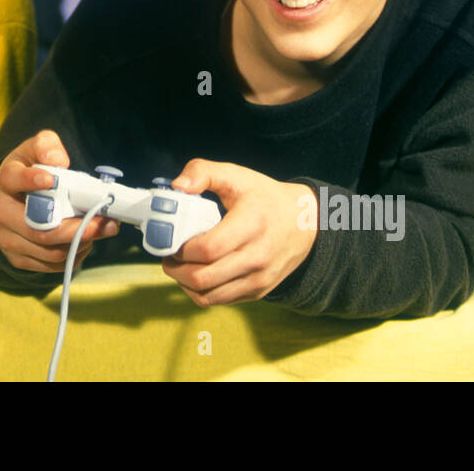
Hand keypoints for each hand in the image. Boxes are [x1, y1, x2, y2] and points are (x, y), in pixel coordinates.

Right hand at [0, 130, 118, 272]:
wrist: (8, 200)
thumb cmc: (28, 171)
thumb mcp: (34, 150)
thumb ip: (46, 146)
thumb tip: (58, 161)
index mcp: (6, 181)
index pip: (14, 180)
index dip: (31, 180)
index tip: (53, 179)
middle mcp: (1, 213)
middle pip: (39, 229)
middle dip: (76, 228)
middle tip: (104, 221)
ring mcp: (8, 240)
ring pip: (49, 251)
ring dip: (80, 242)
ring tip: (100, 229)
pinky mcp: (19, 259)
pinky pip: (51, 264)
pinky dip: (74, 255)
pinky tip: (85, 241)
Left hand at [161, 159, 316, 305]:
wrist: (305, 223)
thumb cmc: (264, 198)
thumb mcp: (236, 175)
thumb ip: (202, 172)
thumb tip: (177, 188)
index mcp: (250, 225)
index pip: (207, 249)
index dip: (181, 249)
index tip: (171, 239)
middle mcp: (257, 257)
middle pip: (202, 278)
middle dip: (175, 269)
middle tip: (168, 256)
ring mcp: (258, 279)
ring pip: (207, 296)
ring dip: (184, 283)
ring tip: (178, 266)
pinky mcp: (258, 292)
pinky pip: (219, 301)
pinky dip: (199, 292)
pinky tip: (195, 274)